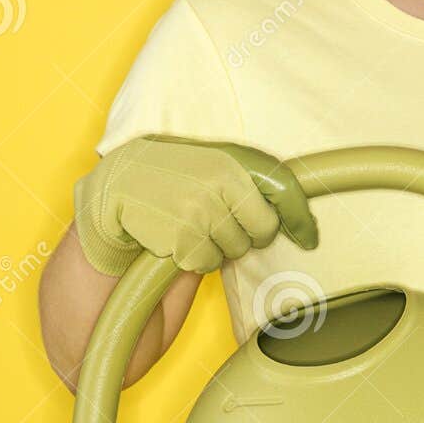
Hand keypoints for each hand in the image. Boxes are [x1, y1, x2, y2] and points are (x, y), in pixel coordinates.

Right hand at [73, 134, 318, 276]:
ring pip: (235, 249)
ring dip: (218, 246)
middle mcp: (218, 181)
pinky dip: (196, 259)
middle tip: (220, 224)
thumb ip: (244, 180)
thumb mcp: (206, 165)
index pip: (284, 188)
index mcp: (229, 159)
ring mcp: (199, 210)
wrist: (113, 191)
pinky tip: (176, 239)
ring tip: (190, 226)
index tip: (310, 237)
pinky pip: (208, 263)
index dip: (301, 217)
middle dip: (249, 235)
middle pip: (263, 229)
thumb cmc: (168, 181)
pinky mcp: (181, 237)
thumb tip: (293, 214)